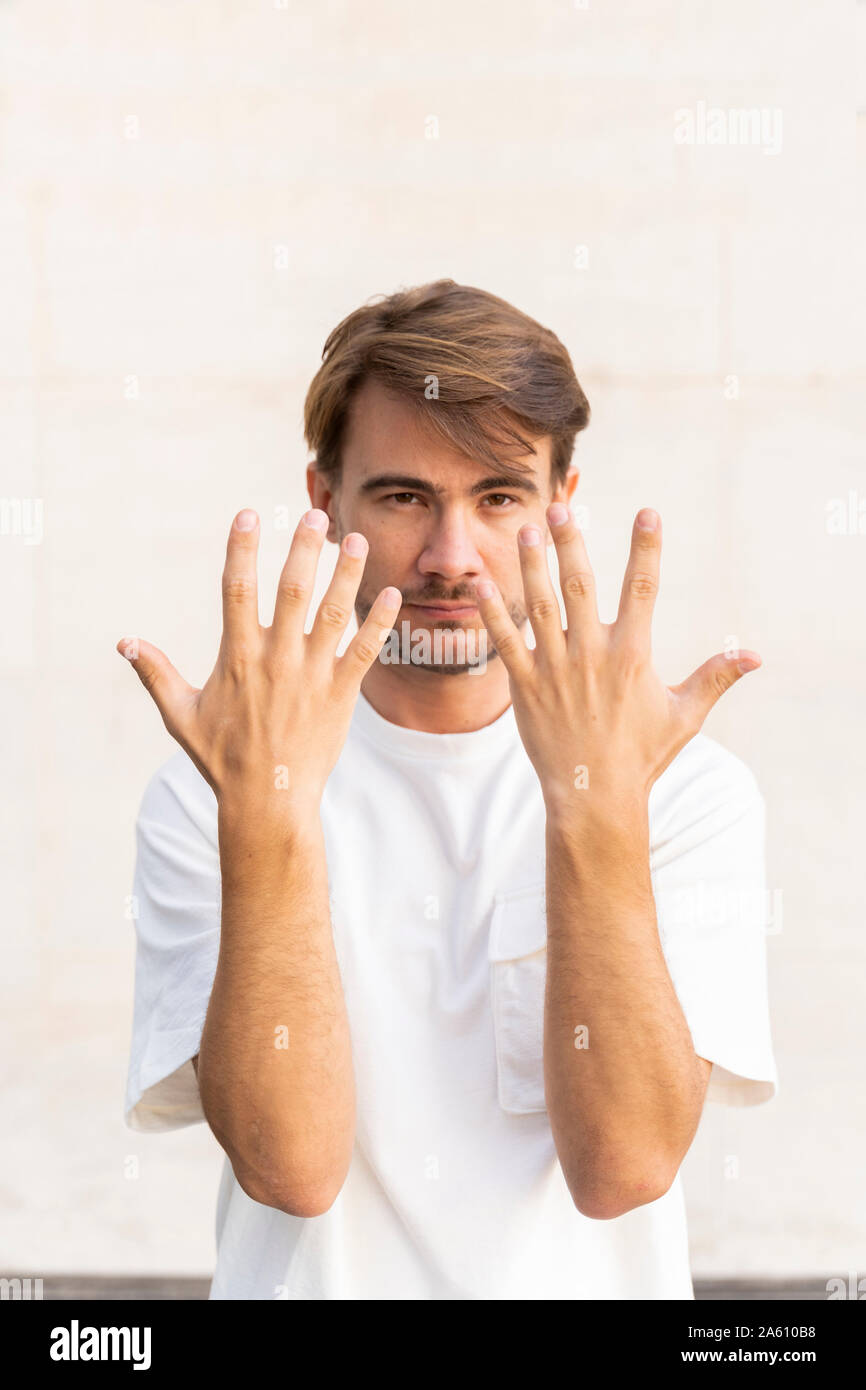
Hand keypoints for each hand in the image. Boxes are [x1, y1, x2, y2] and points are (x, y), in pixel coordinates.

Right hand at [117, 508, 400, 817]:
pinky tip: (391, 594)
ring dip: (346, 574)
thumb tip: (124, 643)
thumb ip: (156, 674)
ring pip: (333, 613)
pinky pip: (363, 651)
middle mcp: (276, 658)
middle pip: (292, 590)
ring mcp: (312, 675)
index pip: (237, 589)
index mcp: (238, 656)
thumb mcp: (181, 715)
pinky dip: (379, 622)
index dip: (242, 549)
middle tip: (314, 515)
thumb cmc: (222, 759)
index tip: (248, 514)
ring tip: (356, 540)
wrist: (267, 801)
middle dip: (304, 548)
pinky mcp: (340, 694)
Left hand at [473, 505, 760, 817]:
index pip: (642, 589)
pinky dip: (490, 612)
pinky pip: (504, 642)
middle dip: (569, 543)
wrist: (593, 796)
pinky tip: (479, 582)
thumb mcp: (684, 717)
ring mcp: (555, 669)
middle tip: (560, 508)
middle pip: (579, 585)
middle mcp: (592, 654)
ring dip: (530, 565)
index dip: (646, 549)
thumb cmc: (641, 756)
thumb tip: (753, 655)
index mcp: (632, 655)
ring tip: (525, 529)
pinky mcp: (524, 687)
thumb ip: (714, 678)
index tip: (648, 513)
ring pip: (538, 605)